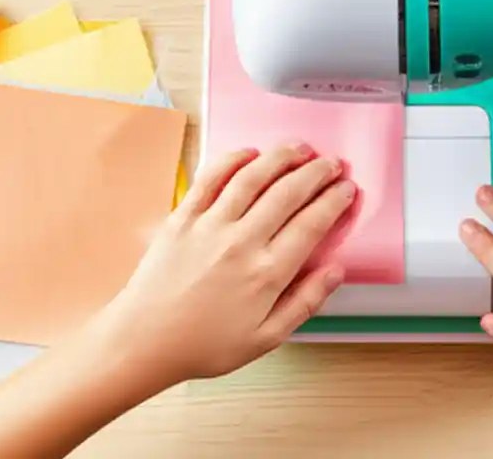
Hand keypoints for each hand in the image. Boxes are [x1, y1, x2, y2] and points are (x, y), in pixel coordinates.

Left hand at [99, 144, 355, 386]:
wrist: (144, 340)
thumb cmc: (205, 344)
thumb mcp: (266, 338)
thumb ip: (306, 302)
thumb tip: (336, 270)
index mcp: (267, 273)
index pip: (312, 224)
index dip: (334, 201)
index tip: (347, 189)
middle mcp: (242, 242)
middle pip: (288, 193)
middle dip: (317, 173)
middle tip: (332, 164)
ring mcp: (210, 225)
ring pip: (253, 177)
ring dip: (281, 157)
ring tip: (300, 148)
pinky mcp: (183, 217)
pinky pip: (211, 177)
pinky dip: (233, 159)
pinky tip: (250, 153)